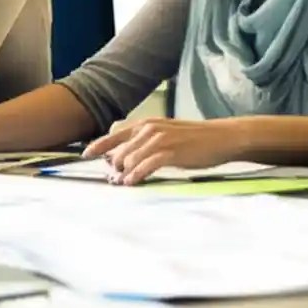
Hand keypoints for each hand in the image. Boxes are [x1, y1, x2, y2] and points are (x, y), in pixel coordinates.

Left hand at [81, 118, 246, 185]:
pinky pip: (146, 165)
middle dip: (113, 167)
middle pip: (119, 151)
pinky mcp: (171, 152)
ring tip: (121, 183)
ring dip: (123, 174)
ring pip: (130, 159)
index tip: (85, 155)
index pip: (114, 135)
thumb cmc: (194, 139)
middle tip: (113, 180)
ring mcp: (159, 139)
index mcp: (145, 124)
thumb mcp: (165, 134)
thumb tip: (124, 157)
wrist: (222, 137)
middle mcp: (149, 129)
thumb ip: (144, 142)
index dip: (98, 146)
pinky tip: (132, 182)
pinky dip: (136, 175)